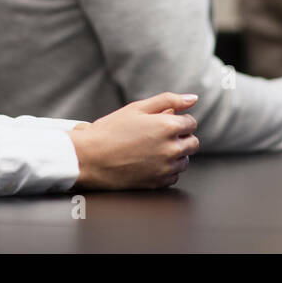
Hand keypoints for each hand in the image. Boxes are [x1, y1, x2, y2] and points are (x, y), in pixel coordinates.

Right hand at [67, 92, 198, 189]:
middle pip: (192, 143)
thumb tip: (192, 98)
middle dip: (181, 137)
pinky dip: (166, 170)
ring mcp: (165, 168)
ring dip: (175, 154)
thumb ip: (168, 100)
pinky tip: (149, 163)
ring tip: (151, 150)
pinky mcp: (158, 183)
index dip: (178, 121)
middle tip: (158, 136)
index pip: (191, 123)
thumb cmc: (110, 131)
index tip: (163, 123)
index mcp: (168, 127)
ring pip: (184, 161)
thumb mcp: (138, 108)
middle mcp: (171, 149)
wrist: (89, 159)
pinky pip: (173, 176)